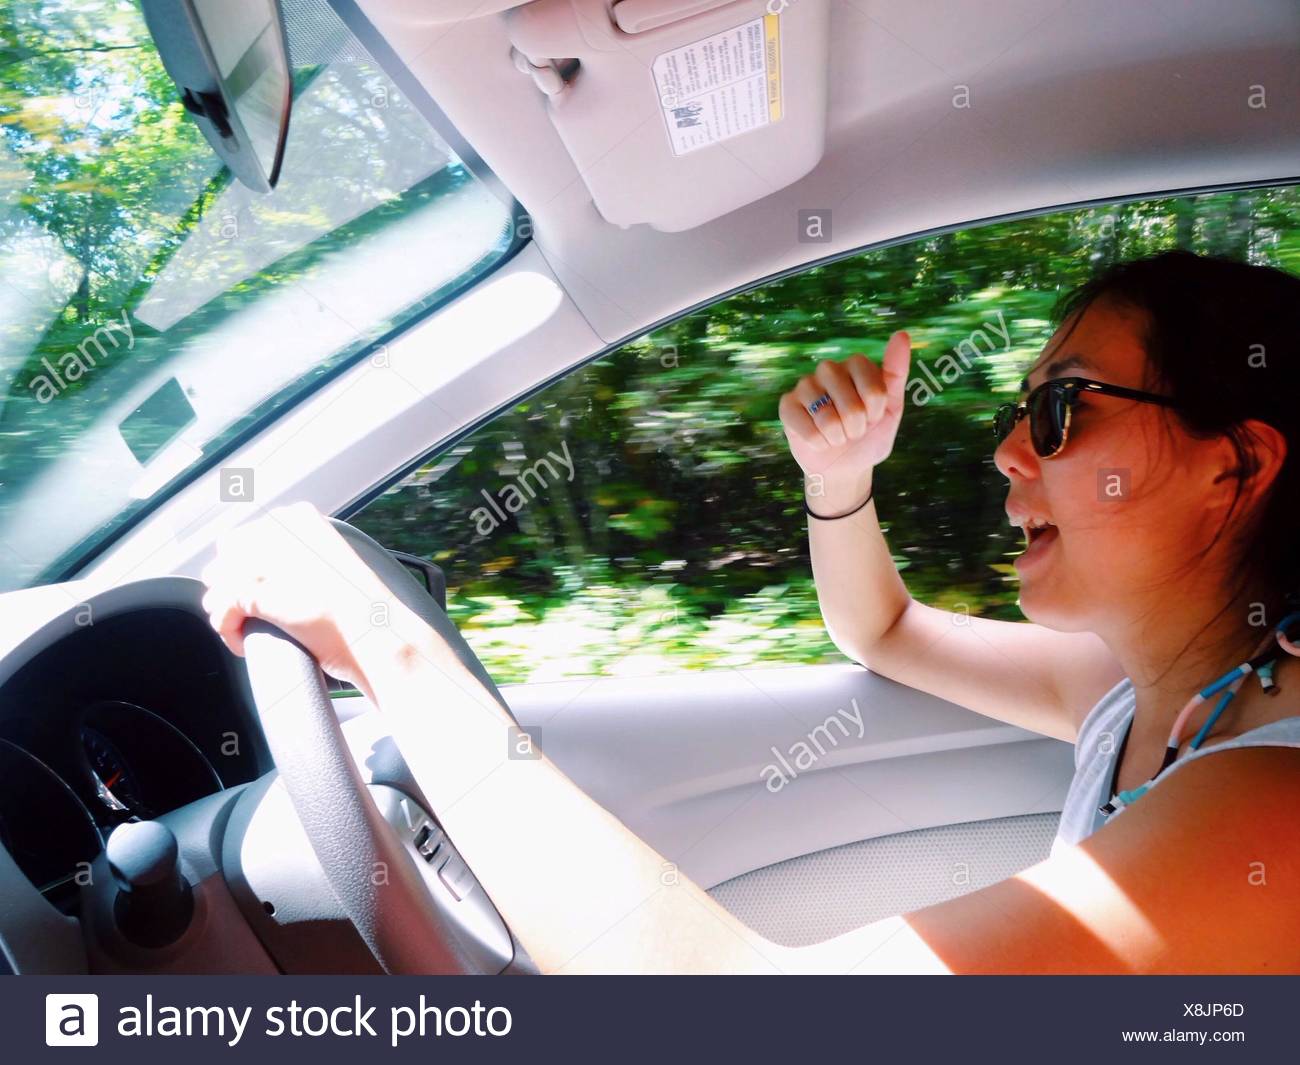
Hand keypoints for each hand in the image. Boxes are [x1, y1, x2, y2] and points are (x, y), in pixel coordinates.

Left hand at [200, 502, 402, 693]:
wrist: (379, 633)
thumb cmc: (363, 609)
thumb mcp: (332, 563)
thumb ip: (301, 555)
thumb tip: (266, 566)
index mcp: (301, 519)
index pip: (246, 533)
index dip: (239, 563)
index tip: (246, 586)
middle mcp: (281, 531)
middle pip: (227, 554)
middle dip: (226, 583)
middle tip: (239, 611)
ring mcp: (269, 561)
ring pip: (220, 581)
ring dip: (221, 606)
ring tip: (238, 627)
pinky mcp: (260, 593)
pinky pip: (223, 608)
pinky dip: (226, 628)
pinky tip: (241, 642)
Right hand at [778, 332, 910, 493]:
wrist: (845, 465)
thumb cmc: (870, 435)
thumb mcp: (892, 408)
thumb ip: (897, 372)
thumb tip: (902, 334)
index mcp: (856, 364)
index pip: (874, 391)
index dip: (876, 413)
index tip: (873, 417)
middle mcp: (828, 368)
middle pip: (851, 406)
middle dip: (856, 427)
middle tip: (853, 428)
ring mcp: (805, 385)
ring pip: (828, 419)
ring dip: (838, 437)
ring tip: (836, 434)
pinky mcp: (787, 404)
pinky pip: (808, 430)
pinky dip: (819, 443)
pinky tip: (819, 440)